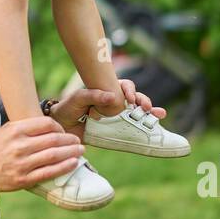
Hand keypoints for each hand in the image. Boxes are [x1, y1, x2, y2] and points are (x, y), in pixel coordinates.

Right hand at [0, 116, 84, 192]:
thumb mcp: (7, 130)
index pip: (46, 124)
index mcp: (16, 130)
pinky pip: (48, 172)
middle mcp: (20, 145)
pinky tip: (73, 163)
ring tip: (80, 151)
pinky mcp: (23, 179)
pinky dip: (64, 167)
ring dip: (71, 153)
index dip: (60, 127)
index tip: (64, 132)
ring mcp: (21, 163)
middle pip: (54, 140)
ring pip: (54, 155)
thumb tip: (52, 127)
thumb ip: (27, 127)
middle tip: (79, 142)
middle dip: (70, 140)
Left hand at [50, 81, 165, 138]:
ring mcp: (116, 117)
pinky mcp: (115, 131)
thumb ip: (93, 95)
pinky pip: (131, 129)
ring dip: (150, 113)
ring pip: (137, 113)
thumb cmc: (68, 108)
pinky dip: (142, 129)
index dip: (130, 90)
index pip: (125, 87)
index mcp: (108, 91)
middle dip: (145, 101)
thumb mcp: (79, 98)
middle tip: (148, 107)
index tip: (130, 98)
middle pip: (135, 99)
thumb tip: (112, 97)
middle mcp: (115, 103)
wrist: (60, 127)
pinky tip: (152, 129)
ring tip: (159, 115)